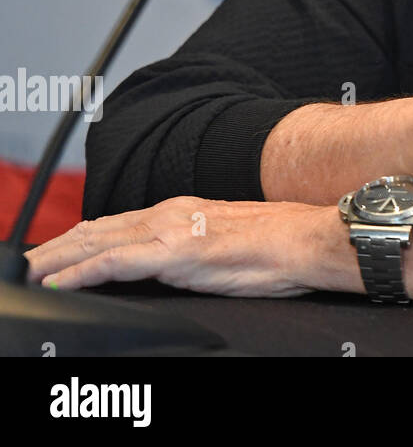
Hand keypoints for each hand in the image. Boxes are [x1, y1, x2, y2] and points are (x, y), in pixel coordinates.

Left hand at [23, 196, 337, 296]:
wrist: (306, 239)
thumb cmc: (279, 247)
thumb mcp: (226, 241)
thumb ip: (193, 247)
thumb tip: (174, 265)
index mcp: (184, 210)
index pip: (118, 223)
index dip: (81, 237)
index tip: (55, 250)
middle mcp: (171, 213)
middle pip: (98, 230)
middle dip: (57, 247)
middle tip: (27, 260)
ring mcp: (171, 231)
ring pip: (96, 243)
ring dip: (56, 258)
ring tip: (30, 270)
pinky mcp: (176, 254)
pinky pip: (114, 264)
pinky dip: (80, 272)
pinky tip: (59, 281)